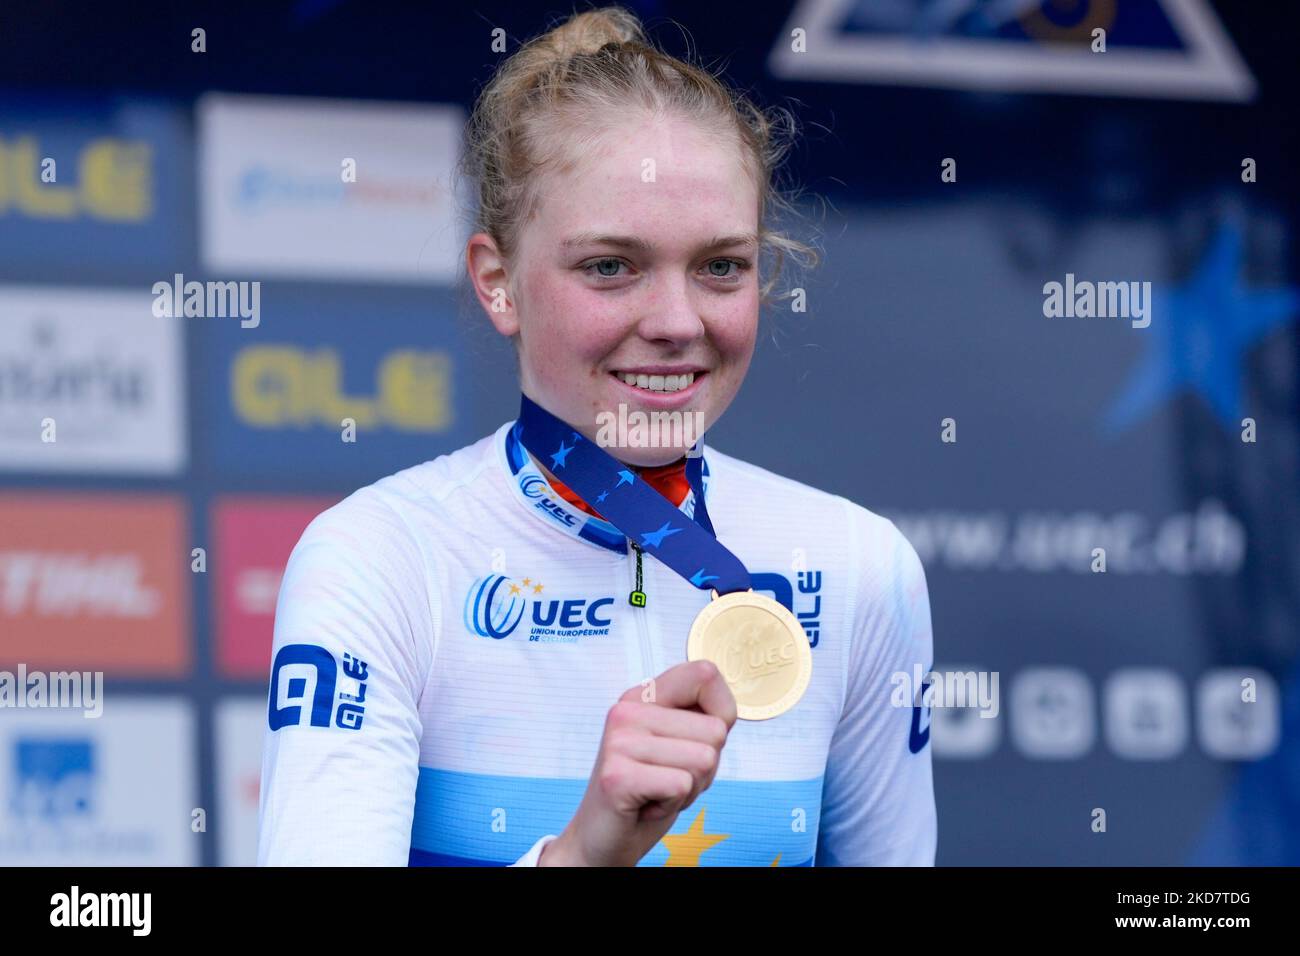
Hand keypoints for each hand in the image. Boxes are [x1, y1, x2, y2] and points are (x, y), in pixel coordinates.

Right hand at [538, 659, 736, 865]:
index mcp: (643, 696)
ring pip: (704, 760)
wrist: (602, 839)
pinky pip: (682, 785)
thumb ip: (699, 719)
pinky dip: (673, 805)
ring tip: (656, 791)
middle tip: (667, 778)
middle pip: (715, 731)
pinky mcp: (618, 776)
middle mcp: (627, 710)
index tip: (696, 739)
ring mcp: (619, 741)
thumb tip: (726, 711)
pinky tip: (646, 805)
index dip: (722, 713)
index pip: (706, 674)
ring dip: (689, 788)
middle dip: (704, 768)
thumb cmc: (648, 793)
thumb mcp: (677, 745)